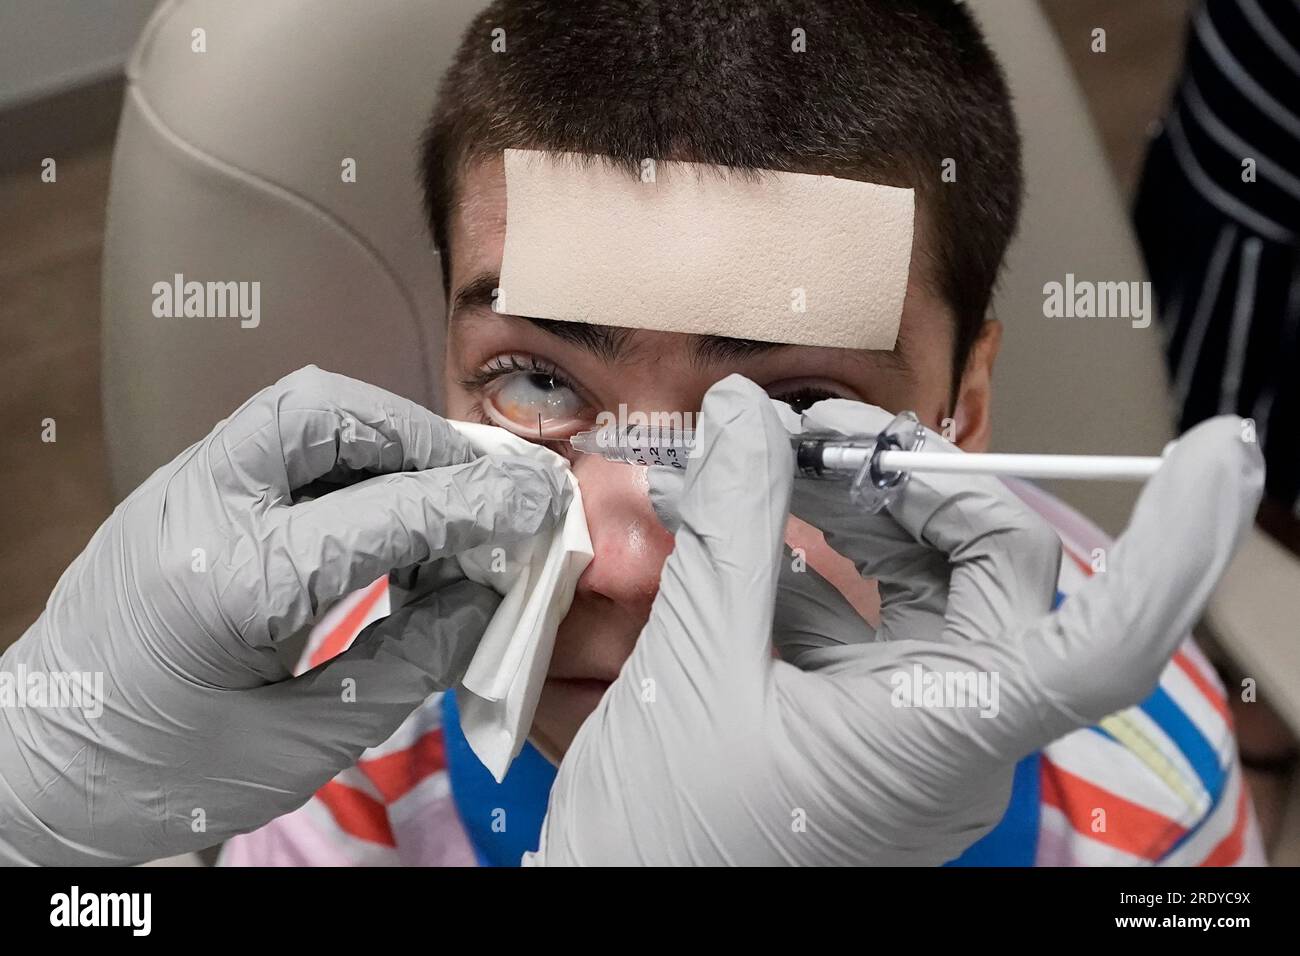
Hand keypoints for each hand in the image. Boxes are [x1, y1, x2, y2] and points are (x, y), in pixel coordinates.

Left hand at [0, 366, 569, 864]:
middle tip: (476, 486)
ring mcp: (178, 493)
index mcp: (237, 581)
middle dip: (418, 438)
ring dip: (378, 440)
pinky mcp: (173, 499)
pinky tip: (372, 518)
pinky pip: (270, 449)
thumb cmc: (164, 772)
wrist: (37, 769)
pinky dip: (338, 465)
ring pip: (294, 413)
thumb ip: (410, 660)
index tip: (539, 501)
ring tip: (433, 497)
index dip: (478, 503)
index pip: (388, 510)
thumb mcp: (307, 742)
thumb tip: (484, 595)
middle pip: (325, 412)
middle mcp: (201, 509)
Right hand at [530, 375, 1261, 864]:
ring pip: (921, 582)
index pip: (1104, 643)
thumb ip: (734, 531)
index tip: (1216, 457)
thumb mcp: (694, 670)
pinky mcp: (853, 720)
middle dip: (912, 479)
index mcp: (942, 735)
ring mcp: (901, 726)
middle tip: (814, 431)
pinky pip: (856, 614)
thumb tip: (749, 418)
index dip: (1174, 546)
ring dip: (843, 507)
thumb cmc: (665, 840)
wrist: (615, 911)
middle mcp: (948, 731)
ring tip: (749, 459)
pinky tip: (730, 515)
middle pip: (992, 572)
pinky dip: (802, 555)